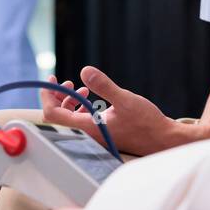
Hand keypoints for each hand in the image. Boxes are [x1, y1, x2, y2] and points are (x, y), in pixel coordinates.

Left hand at [41, 67, 187, 156]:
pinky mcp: (101, 133)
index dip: (47, 96)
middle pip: (58, 116)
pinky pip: (81, 120)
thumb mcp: (125, 99)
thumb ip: (104, 85)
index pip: (53, 114)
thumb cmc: (146, 122)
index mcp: (88, 127)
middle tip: (65, 81)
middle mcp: (88, 134)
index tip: (51, 79)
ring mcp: (94, 134)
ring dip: (70, 100)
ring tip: (81, 88)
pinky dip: (81, 106)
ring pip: (70, 117)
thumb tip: (84, 71)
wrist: (162, 139)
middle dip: (57, 96)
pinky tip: (91, 96)